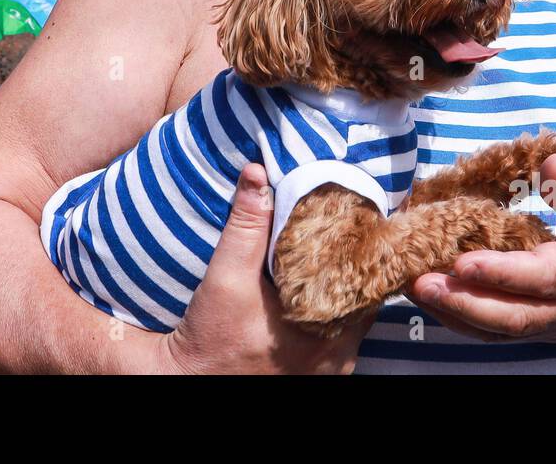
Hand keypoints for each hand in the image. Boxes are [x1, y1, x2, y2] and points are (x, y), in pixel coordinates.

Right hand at [157, 163, 370, 373]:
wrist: (190, 381)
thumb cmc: (209, 336)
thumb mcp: (225, 278)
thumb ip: (245, 226)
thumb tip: (256, 175)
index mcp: (324, 332)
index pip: (365, 280)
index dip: (362, 248)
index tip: (357, 220)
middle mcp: (335, 355)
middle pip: (362, 298)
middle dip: (353, 266)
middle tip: (345, 232)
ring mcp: (329, 369)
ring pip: (353, 317)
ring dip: (343, 289)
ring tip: (332, 255)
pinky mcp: (318, 375)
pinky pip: (340, 336)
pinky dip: (334, 312)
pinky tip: (317, 290)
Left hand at [406, 153, 555, 344]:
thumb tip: (551, 165)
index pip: (542, 276)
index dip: (502, 273)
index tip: (462, 262)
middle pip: (515, 315)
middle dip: (465, 303)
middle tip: (421, 283)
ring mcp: (550, 325)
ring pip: (501, 331)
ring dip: (455, 314)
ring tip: (415, 290)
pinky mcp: (535, 333)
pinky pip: (496, 334)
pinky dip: (460, 322)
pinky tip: (431, 302)